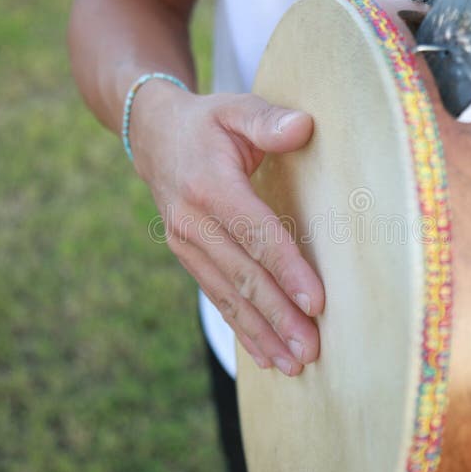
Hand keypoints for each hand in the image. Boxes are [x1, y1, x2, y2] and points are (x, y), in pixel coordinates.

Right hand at [131, 81, 324, 375]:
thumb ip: (268, 120)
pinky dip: (242, 329)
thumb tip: (304, 126)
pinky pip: (218, 297)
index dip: (286, 268)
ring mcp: (187, 244)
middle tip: (312, 349)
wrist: (155, 137)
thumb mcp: (236, 108)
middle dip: (279, 316)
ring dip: (263, 332)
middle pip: (244, 276)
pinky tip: (266, 355)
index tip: (316, 302)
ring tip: (295, 363)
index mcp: (210, 185)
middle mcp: (193, 222)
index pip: (256, 233)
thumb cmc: (208, 122)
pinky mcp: (189, 257)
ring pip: (230, 296)